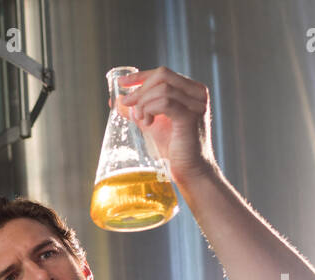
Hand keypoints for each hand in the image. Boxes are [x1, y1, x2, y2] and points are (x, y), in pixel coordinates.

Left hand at [112, 66, 217, 187]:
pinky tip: (148, 122)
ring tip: (142, 120)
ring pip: (162, 89)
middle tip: (128, 104)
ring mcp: (196, 104)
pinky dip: (151, 109)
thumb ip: (138, 110)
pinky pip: (165, 103)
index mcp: (190, 90)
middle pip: (162, 76)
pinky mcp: (190, 117)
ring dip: (144, 103)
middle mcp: (197, 93)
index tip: (122, 82)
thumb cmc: (174, 148)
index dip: (140, 76)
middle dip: (140, 90)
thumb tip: (118, 101)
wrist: (190, 170)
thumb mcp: (152, 124)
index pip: (163, 74)